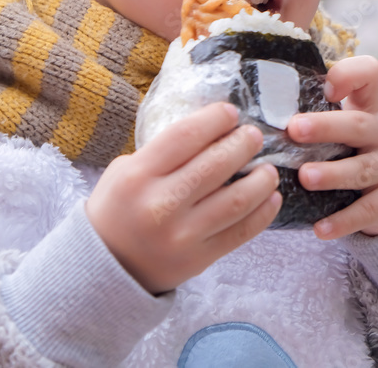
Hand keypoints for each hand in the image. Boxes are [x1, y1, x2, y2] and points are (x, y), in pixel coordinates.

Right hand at [84, 102, 280, 294]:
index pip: (185, 136)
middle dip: (243, 144)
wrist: (106, 266)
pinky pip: (240, 232)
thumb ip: (162, 152)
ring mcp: (182, 234)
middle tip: (254, 136)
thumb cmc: (117, 208)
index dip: (214, 120)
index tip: (230, 112)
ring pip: (236, 200)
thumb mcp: (124, 170)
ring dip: (261, 180)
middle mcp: (161, 204)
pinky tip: (271, 198)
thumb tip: (210, 130)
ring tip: (268, 169)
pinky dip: (263, 213)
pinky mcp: (199, 258)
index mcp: (138, 176)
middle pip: (215, 165)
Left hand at [286, 55, 377, 239]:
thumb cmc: (351, 154)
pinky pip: (368, 211)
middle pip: (358, 124)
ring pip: (363, 169)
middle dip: (326, 127)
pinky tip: (320, 228)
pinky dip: (343, 221)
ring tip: (305, 178)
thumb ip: (311, 117)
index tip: (327, 86)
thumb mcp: (342, 131)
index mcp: (369, 108)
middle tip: (294, 130)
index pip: (369, 75)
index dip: (350, 75)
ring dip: (333, 174)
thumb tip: (247, 117)